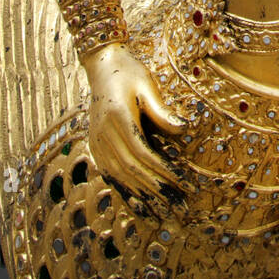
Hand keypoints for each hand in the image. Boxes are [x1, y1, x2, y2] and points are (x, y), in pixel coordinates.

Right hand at [82, 43, 188, 202]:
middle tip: (179, 206)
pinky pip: (110, 175)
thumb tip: (183, 129)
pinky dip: (126, 191)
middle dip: (156, 190)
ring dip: (142, 197)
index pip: (143, 154)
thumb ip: (162, 111)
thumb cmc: (129, 72)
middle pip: (131, 170)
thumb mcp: (147, 86)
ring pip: (120, 177)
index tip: (183, 184)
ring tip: (163, 213)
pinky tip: (140, 205)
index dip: (163, 172)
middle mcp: (103, 134)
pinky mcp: (95, 147)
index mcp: (117, 118)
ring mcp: (96, 143)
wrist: (101, 65)